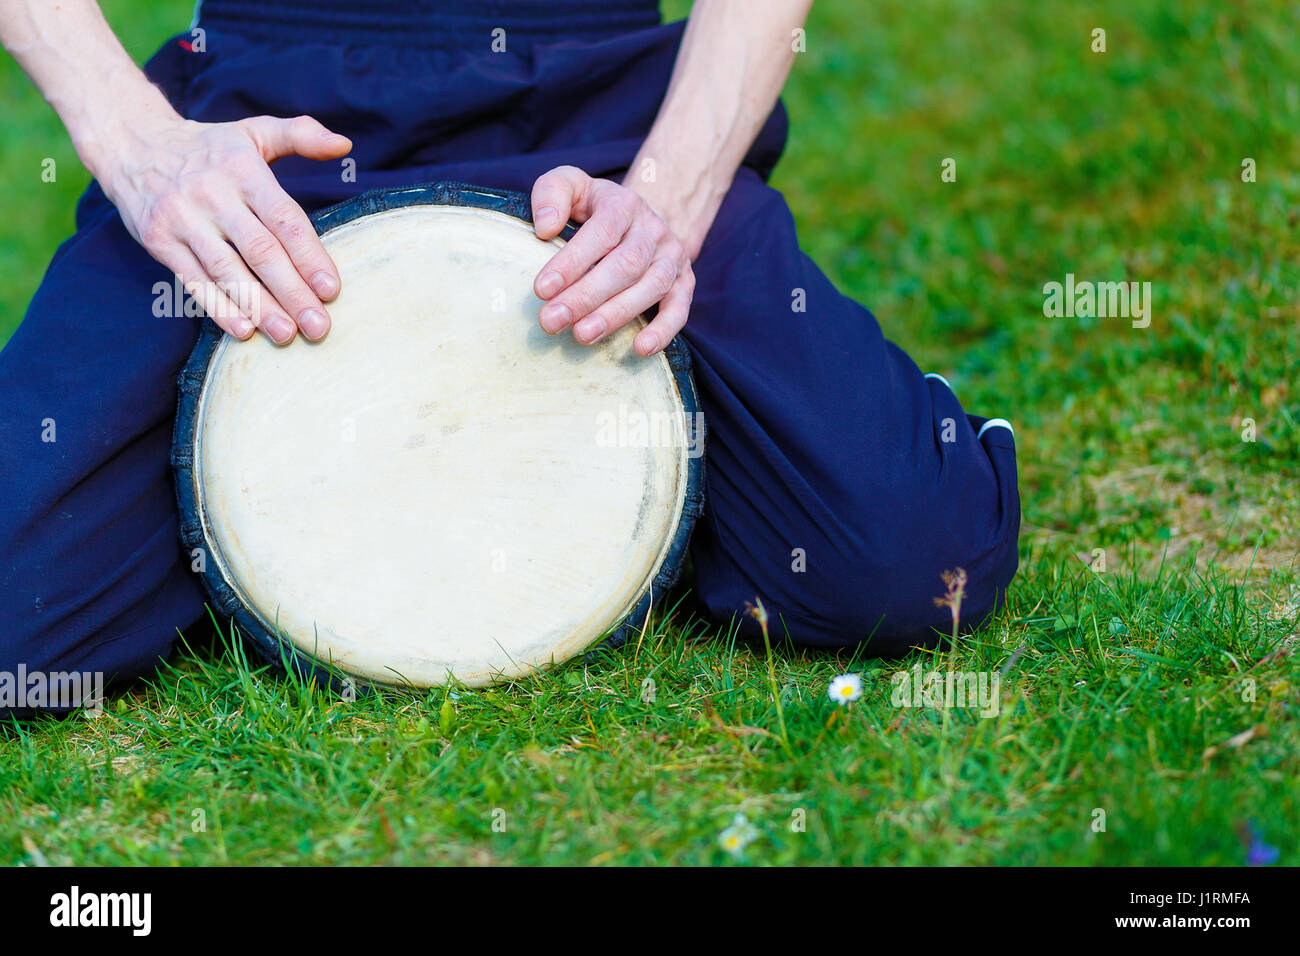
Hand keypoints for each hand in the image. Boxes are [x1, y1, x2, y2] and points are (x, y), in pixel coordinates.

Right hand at [101, 113, 351, 343]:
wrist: (131, 143)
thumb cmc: (209, 147)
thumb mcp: (253, 131)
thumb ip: (300, 135)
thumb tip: (344, 144)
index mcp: (243, 170)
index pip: (284, 219)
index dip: (309, 256)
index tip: (331, 289)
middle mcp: (213, 195)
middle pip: (260, 251)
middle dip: (292, 292)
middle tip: (319, 326)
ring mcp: (182, 219)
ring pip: (227, 270)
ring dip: (259, 307)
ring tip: (286, 335)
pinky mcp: (159, 241)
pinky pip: (193, 280)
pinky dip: (218, 307)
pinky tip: (243, 330)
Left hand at [531, 166, 693, 356]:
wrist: (646, 218)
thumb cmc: (596, 208)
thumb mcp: (572, 186)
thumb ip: (552, 193)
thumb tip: (544, 227)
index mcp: (623, 204)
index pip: (601, 232)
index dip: (572, 262)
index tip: (542, 289)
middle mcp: (652, 230)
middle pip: (625, 264)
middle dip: (586, 296)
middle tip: (551, 321)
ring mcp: (672, 257)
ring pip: (651, 287)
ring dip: (616, 315)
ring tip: (583, 336)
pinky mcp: (684, 283)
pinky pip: (679, 309)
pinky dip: (663, 331)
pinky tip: (640, 349)